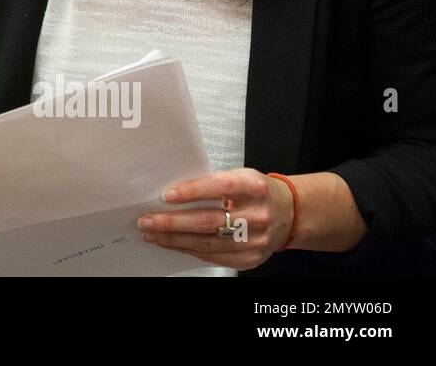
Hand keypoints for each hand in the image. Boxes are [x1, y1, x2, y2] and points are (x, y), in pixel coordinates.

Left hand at [137, 168, 294, 269]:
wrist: (289, 214)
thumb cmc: (256, 192)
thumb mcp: (240, 176)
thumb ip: (211, 183)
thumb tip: (172, 193)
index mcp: (253, 187)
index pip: (219, 187)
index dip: (191, 191)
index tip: (166, 195)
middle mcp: (257, 215)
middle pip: (208, 221)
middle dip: (172, 222)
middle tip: (147, 220)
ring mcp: (255, 240)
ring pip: (207, 243)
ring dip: (174, 239)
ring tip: (152, 234)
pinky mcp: (250, 258)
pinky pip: (214, 256)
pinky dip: (189, 250)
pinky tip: (172, 244)